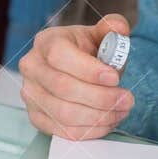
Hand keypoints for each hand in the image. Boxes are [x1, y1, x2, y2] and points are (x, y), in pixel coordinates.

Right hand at [18, 14, 132, 138]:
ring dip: (99, 116)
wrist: (73, 70)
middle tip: (127, 99)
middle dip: (101, 97)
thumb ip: (113, 27)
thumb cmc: (86, 53)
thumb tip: (120, 28)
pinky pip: (64, 131)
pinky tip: (107, 121)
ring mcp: (30, 94)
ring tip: (121, 110)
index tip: (115, 78)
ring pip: (64, 113)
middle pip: (63, 87)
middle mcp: (32, 67)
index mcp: (46, 42)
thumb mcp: (100, 35)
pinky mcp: (36, 117)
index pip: (60, 56)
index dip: (88, 70)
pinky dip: (90, 130)